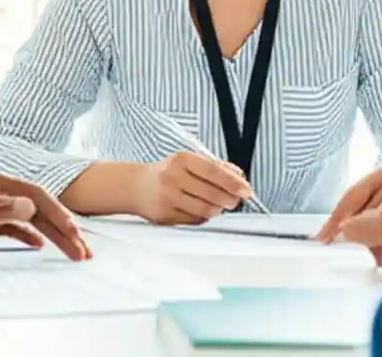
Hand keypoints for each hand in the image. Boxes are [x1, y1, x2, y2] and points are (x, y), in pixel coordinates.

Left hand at [0, 163, 90, 260]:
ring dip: (49, 234)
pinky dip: (25, 233)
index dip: (56, 213)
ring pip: (27, 217)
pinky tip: (38, 245)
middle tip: (82, 252)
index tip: (72, 233)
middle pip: (36, 207)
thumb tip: (30, 207)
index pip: (33, 193)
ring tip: (72, 253)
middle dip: (61, 230)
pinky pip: (10, 223)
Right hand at [132, 152, 251, 224]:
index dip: (233, 182)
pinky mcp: (165, 215)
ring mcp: (168, 198)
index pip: (213, 171)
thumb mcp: (187, 162)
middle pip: (212, 194)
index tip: (246, 189)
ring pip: (205, 210)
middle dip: (230, 199)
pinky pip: (194, 220)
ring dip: (217, 209)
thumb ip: (214, 167)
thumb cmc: (166, 173)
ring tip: (218, 205)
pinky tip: (200, 209)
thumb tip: (239, 176)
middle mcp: (172, 177)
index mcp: (180, 160)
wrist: (135, 186)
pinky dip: (203, 216)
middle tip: (235, 200)